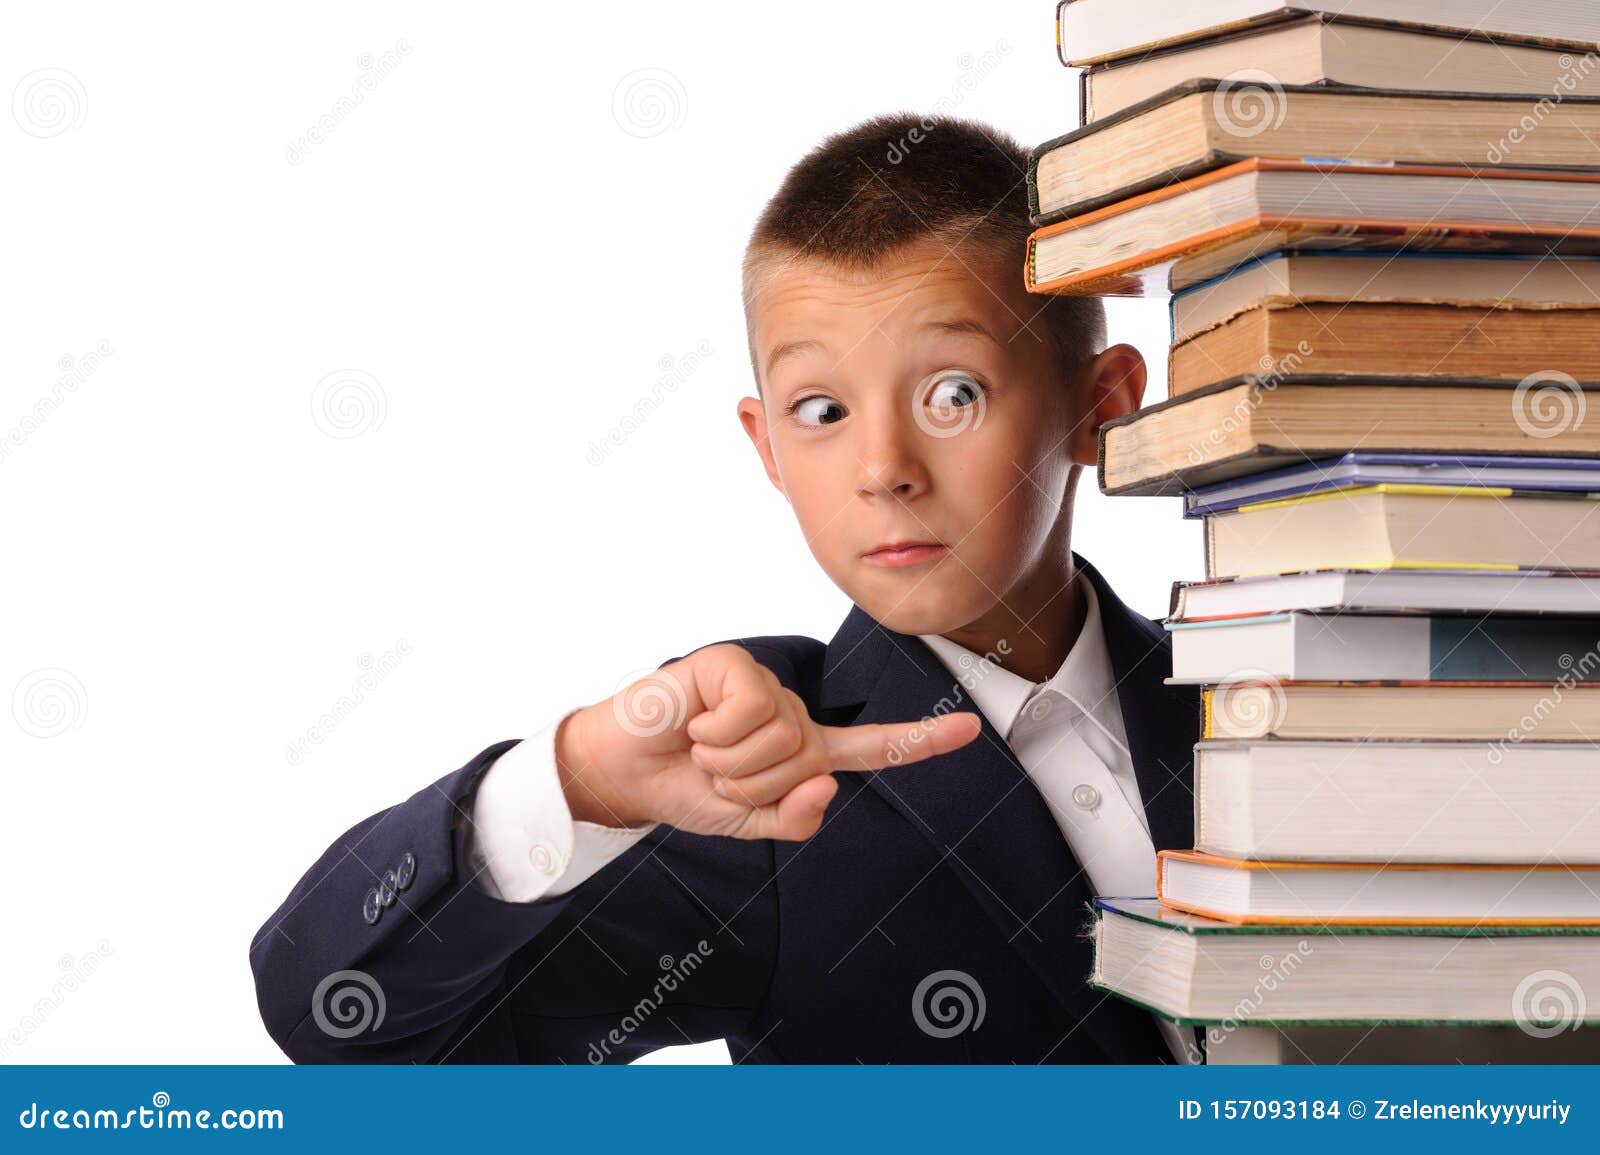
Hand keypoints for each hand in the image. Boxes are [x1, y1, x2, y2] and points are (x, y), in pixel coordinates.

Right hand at [556, 643, 980, 840]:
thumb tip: (828, 785)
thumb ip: (795, 818)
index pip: (872, 748)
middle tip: (714, 773)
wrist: (625, 776)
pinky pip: (751, 710)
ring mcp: (764, 686)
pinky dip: (716, 732)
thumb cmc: (686, 792)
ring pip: (781, 739)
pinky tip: (692, 724)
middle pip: (808, 761)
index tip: (971, 728)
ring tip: (700, 749)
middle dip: (753, 784)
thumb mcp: (749, 823)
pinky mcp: (733, 666)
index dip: (921, 741)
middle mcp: (791, 714)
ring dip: (730, 762)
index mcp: (804, 752)